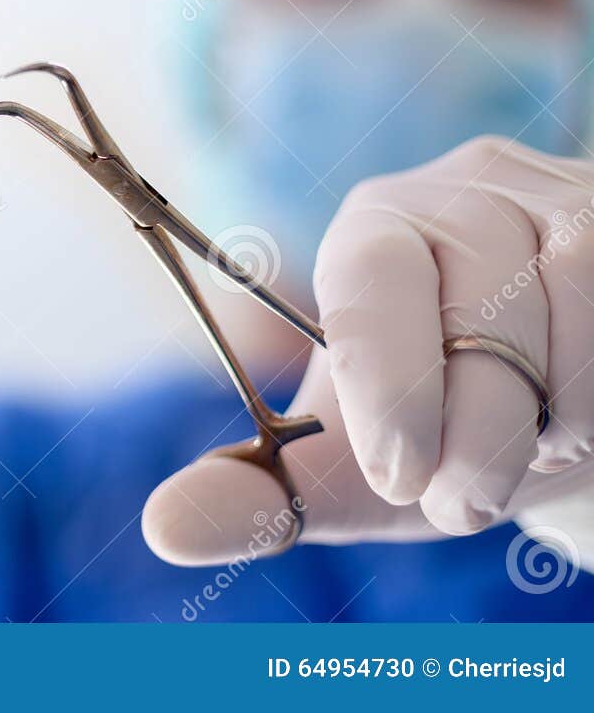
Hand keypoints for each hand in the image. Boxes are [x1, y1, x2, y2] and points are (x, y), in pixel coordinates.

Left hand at [145, 136, 593, 564]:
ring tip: (536, 451)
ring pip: (577, 311)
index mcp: (375, 230)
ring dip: (559, 419)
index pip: (371, 277)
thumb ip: (265, 498)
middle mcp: (468, 190)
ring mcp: (564, 200)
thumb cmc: (444, 438)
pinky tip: (583, 420)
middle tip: (464, 503)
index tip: (398, 477)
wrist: (564, 425)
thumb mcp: (351, 476)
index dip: (386, 381)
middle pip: (478, 305)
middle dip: (475, 432)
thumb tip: (165, 528)